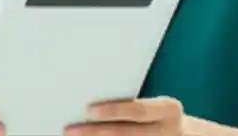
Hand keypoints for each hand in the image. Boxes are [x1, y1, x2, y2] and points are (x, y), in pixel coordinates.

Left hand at [65, 97, 207, 135]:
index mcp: (169, 110)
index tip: (88, 109)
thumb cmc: (160, 115)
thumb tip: (90, 104)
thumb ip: (132, 103)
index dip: (114, 110)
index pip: (139, 110)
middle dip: (95, 132)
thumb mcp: (157, 106)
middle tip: (68, 129)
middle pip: (127, 133)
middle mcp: (167, 131)